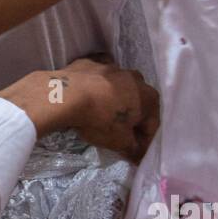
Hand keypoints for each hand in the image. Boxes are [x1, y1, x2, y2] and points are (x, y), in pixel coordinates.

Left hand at [0, 56, 159, 162]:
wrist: (65, 95)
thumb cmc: (100, 119)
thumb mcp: (120, 142)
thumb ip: (133, 149)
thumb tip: (138, 155)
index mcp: (149, 96)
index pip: (151, 125)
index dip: (144, 142)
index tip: (134, 153)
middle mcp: (135, 78)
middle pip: (136, 104)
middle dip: (130, 119)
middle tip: (119, 135)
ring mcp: (112, 67)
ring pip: (117, 89)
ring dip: (113, 102)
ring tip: (100, 116)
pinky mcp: (91, 63)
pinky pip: (97, 78)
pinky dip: (95, 88)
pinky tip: (86, 98)